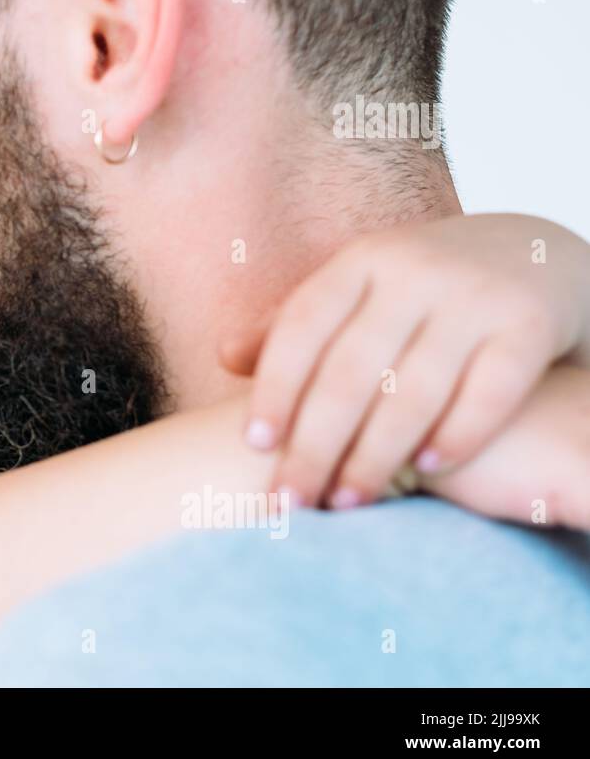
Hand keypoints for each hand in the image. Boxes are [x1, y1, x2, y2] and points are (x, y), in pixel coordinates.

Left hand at [219, 213, 589, 508]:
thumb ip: (296, 326)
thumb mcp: (359, 292)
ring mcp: (473, 296)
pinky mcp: (529, 323)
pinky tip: (429, 471)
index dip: (276, 387)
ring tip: (346, 503)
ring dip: (375, 455)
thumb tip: (224, 357)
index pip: (303, 327)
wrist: (533, 255)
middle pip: (350, 370)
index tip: (256, 445)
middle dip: (315, 443)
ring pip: (413, 389)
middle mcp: (413, 272)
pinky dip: (457, 433)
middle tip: (291, 500)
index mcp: (360, 262)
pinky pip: (490, 390)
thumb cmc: (420, 292)